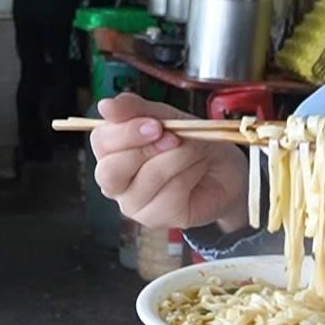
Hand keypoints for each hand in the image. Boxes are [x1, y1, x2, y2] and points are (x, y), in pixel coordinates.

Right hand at [90, 93, 250, 231]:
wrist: (224, 168)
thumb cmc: (190, 142)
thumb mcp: (166, 117)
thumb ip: (135, 110)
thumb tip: (105, 106)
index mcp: (111, 151)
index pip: (100, 141)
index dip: (125, 132)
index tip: (155, 124)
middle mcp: (115, 181)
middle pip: (111, 170)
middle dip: (147, 149)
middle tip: (174, 138)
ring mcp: (133, 204)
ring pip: (149, 177)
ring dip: (180, 156)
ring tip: (194, 150)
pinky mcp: (156, 218)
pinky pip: (172, 191)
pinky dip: (191, 173)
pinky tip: (196, 170)